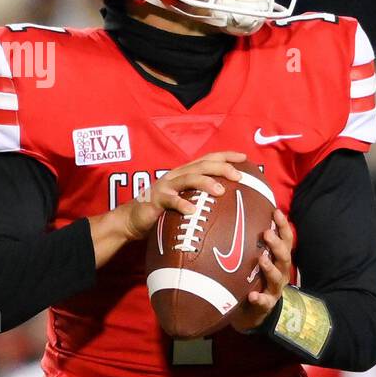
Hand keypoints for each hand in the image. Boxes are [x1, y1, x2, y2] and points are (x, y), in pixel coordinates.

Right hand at [88, 151, 244, 266]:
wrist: (131, 220)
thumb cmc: (162, 212)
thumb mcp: (184, 201)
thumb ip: (201, 198)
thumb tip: (228, 205)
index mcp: (185, 174)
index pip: (208, 159)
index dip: (226, 156)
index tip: (244, 157)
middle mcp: (176, 176)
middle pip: (202, 165)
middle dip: (222, 167)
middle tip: (239, 176)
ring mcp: (166, 186)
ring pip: (188, 178)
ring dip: (205, 182)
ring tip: (220, 190)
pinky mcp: (155, 200)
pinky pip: (170, 200)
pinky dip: (182, 204)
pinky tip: (193, 211)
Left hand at [228, 208, 293, 331]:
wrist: (254, 311)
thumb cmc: (254, 279)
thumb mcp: (256, 259)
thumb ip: (253, 243)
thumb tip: (238, 215)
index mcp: (279, 259)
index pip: (286, 240)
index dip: (283, 226)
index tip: (276, 211)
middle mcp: (281, 272)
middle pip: (284, 257)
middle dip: (277, 245)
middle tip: (266, 234)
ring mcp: (275, 289)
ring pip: (277, 277)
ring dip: (270, 268)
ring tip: (262, 259)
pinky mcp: (266, 305)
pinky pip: (264, 301)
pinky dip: (259, 298)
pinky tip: (252, 295)